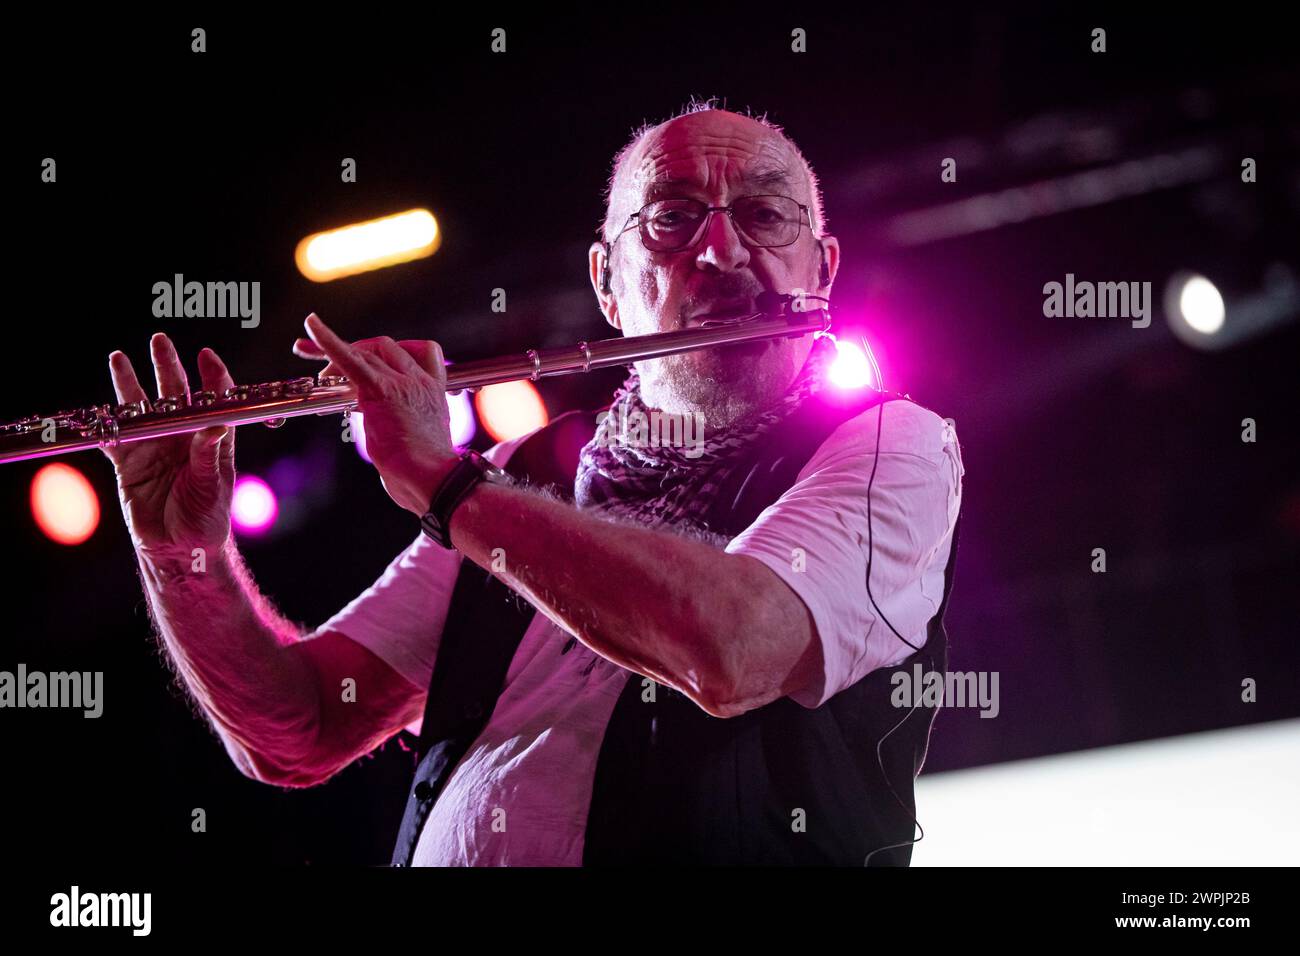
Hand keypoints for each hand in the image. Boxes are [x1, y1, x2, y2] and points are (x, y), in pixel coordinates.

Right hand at [104, 334, 236, 556]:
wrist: (181, 548)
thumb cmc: (208, 517)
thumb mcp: (214, 485)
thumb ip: (210, 454)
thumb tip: (215, 424)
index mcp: (210, 438)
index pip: (214, 400)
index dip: (212, 376)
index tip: (206, 355)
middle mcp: (182, 437)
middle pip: (174, 394)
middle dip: (166, 366)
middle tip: (159, 340)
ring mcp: (154, 447)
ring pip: (139, 409)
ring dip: (129, 385)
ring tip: (118, 357)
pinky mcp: (129, 464)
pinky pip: (114, 438)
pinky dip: (105, 424)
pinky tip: (97, 408)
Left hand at [294, 313, 458, 514]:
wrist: (433, 478)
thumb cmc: (428, 477)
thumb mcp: (421, 445)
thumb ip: (404, 432)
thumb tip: (386, 445)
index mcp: (433, 392)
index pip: (422, 352)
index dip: (396, 351)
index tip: (375, 359)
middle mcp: (419, 381)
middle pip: (386, 347)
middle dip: (357, 348)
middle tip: (330, 369)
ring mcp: (402, 383)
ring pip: (367, 352)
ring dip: (336, 355)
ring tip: (314, 364)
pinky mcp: (381, 391)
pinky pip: (351, 357)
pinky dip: (328, 339)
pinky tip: (312, 324)